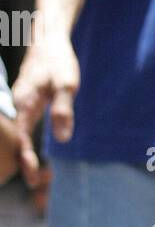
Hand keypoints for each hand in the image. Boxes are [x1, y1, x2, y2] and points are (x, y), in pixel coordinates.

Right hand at [13, 35, 79, 185]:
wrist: (49, 41)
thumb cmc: (59, 62)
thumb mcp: (67, 85)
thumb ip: (63, 110)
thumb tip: (62, 138)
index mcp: (24, 102)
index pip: (20, 137)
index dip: (26, 158)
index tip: (34, 176)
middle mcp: (17, 106)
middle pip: (15, 141)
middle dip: (24, 163)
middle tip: (39, 184)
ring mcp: (18, 106)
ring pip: (16, 137)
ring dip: (24, 157)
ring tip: (39, 179)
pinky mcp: (23, 107)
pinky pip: (19, 130)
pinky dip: (24, 147)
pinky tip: (32, 160)